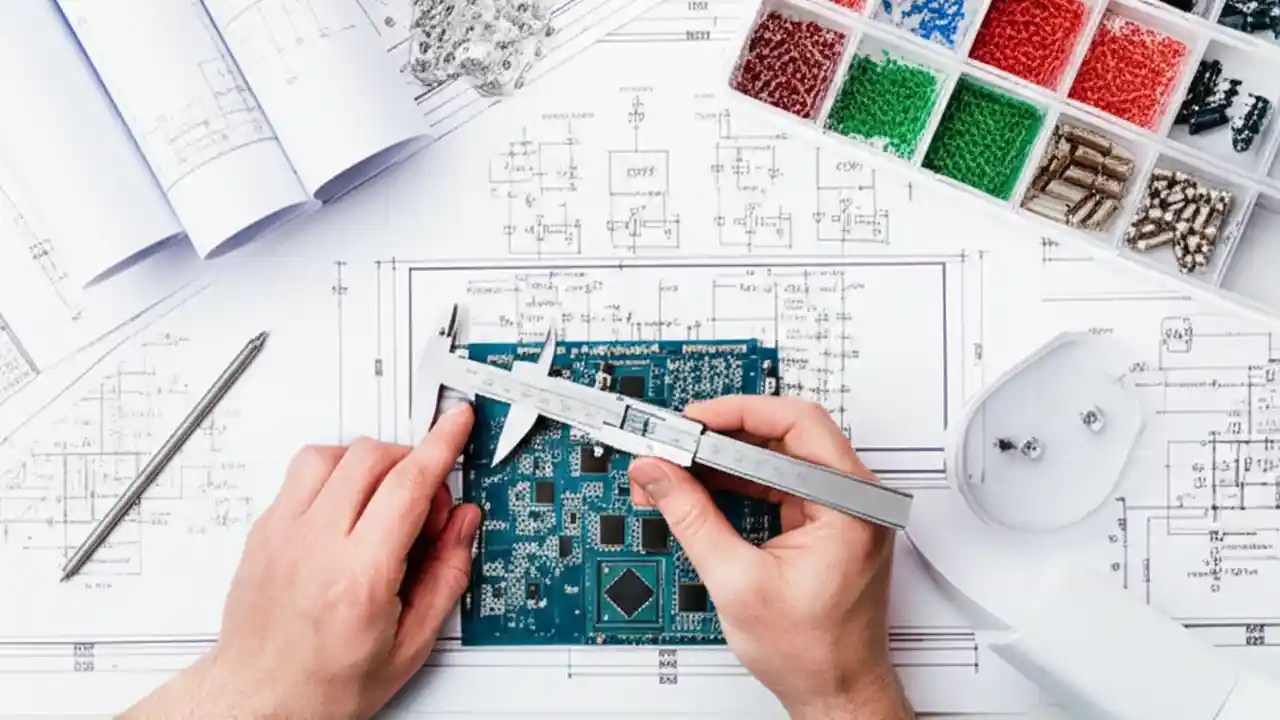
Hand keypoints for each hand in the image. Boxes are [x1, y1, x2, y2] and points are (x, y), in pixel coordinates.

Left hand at [122, 404, 479, 719]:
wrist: (260, 700)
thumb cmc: (325, 684)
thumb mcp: (410, 645)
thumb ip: (445, 576)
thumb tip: (462, 525)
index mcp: (359, 577)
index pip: (408, 486)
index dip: (440, 446)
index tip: (456, 423)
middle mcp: (315, 546)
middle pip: (371, 459)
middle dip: (410, 465)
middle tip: (423, 509)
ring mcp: (282, 534)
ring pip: (329, 455)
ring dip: (367, 465)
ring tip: (381, 504)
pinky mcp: (262, 531)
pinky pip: (300, 475)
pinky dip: (333, 478)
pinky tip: (347, 513)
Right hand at [628, 397, 912, 719]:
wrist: (836, 691)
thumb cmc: (813, 653)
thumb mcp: (737, 582)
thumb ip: (692, 518)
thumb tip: (659, 475)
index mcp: (849, 506)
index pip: (795, 424)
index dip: (736, 414)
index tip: (692, 421)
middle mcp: (855, 500)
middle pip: (787, 432)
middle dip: (725, 433)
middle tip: (679, 439)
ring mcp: (842, 509)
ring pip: (780, 454)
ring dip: (728, 458)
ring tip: (681, 464)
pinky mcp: (826, 521)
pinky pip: (780, 481)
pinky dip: (740, 480)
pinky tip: (705, 485)